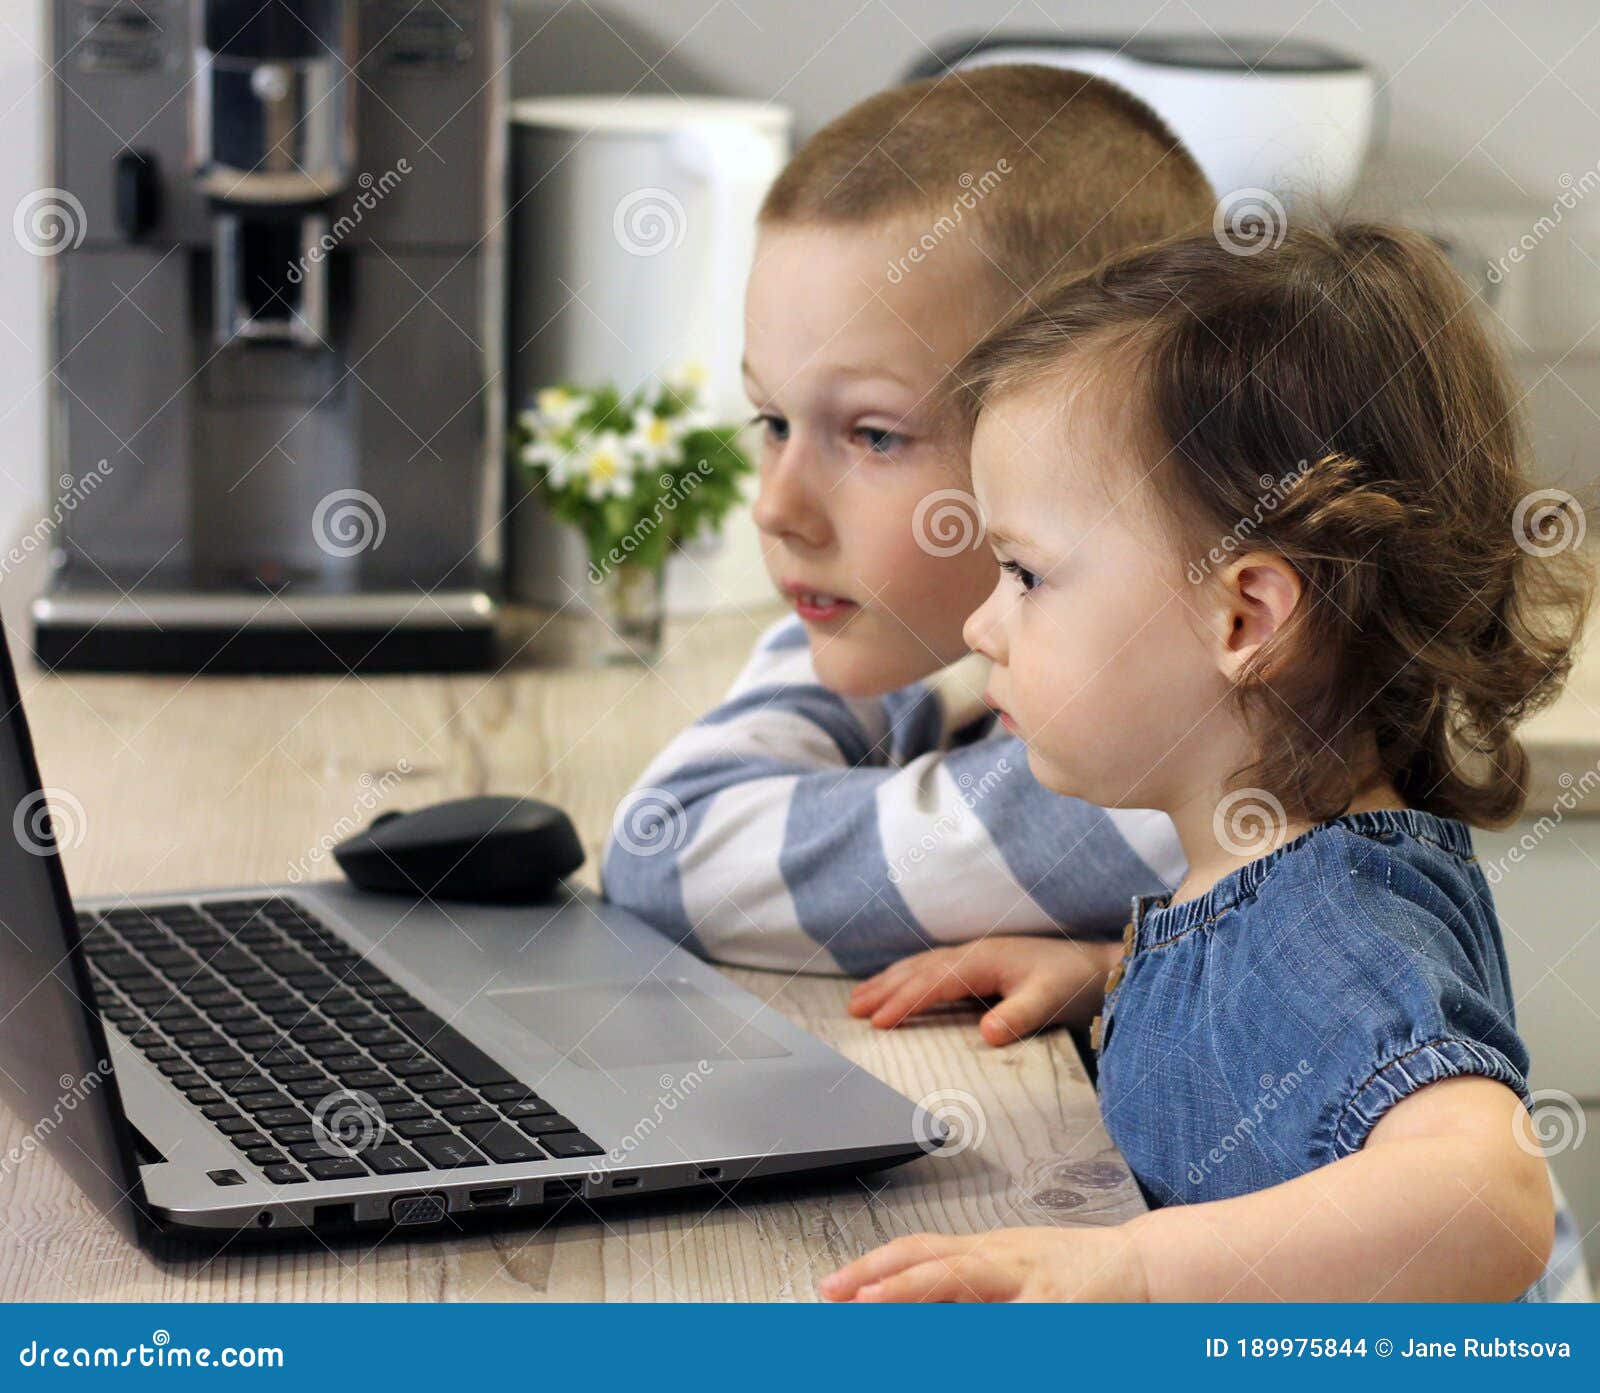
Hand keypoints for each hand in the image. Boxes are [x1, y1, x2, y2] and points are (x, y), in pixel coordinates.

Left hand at [819, 1225, 1149, 1301]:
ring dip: (913, 1294)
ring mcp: (1028, 1282)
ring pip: (959, 1283)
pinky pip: (1009, 1324)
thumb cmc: (1075, 1274)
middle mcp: (1001, 1259)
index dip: (871, 1267)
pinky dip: (981, 1332)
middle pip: (929, 1262)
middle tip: (838, 1299)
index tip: (832, 1288)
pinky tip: (964, 1340)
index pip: (917, 1251)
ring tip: (873, 1306)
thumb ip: (967, 1288)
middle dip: (878, 1281)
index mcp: (987, 1251)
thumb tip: (908, 1302)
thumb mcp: (1013, 1272)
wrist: (1144, 1267)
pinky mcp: (1056, 1307)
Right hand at [847, 936, 1118, 1045]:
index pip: (933, 983)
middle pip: (918, 970)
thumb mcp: (1050, 1001)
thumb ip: (1018, 1017)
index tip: (878, 1022)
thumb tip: (986, 1035)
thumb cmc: (1073, 982)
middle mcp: (973, 953)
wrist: (1097, 965)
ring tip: (859, 998)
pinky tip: (899, 984)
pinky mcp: (980, 963)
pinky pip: (933, 968)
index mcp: (983, 961)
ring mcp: (975, 955)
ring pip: (921, 966)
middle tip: (852, 1010)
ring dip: (889, 981)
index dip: (904, 1002)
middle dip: (884, 989)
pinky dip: (908, 976)